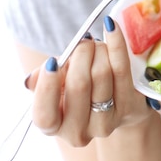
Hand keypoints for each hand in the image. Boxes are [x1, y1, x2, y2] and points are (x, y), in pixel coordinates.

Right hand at [25, 17, 152, 145]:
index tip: (52, 61)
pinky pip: (122, 69)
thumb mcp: (56, 83)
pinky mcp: (129, 108)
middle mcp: (78, 132)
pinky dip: (116, 43)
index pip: (44, 115)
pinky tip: (111, 28)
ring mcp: (105, 123)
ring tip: (97, 44)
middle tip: (84, 41)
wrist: (114, 100)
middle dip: (80, 54)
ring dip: (99, 50)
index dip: (47, 87)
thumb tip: (31, 80)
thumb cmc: (77, 87)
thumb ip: (43, 79)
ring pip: (102, 74)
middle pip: (79, 85)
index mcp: (53, 126)